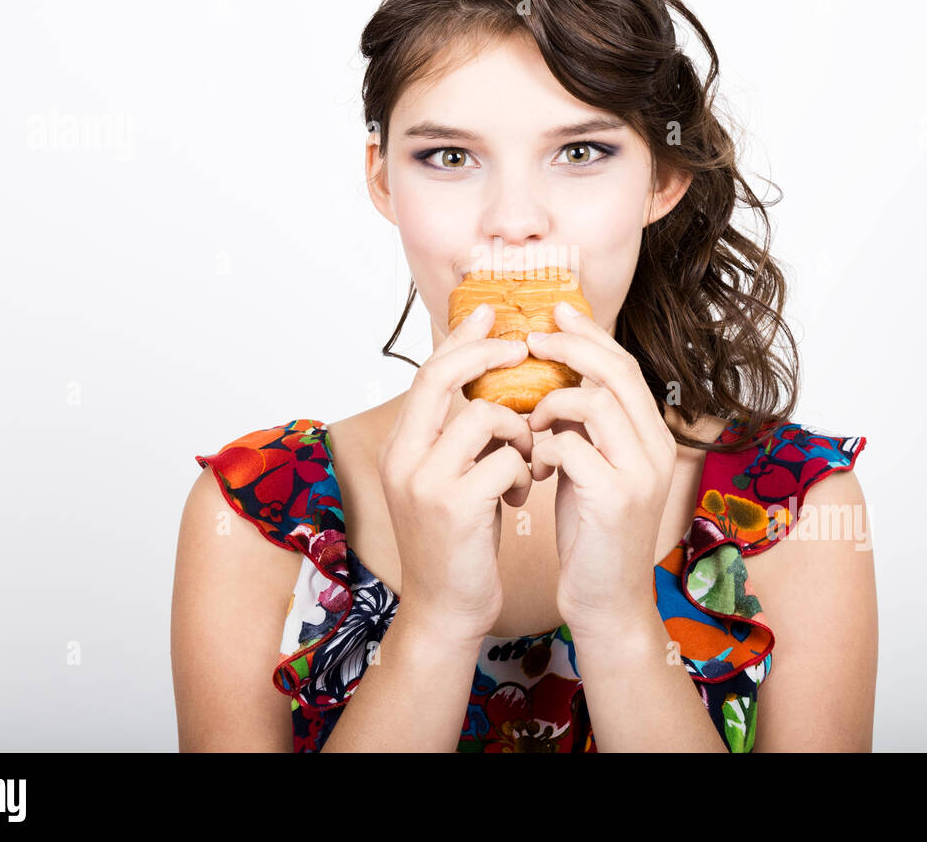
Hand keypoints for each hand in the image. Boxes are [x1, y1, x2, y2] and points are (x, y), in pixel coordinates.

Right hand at [375, 303, 536, 648]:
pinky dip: (524, 472)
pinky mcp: (454, 507)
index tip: (490, 314)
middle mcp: (403, 458)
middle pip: (440, 377)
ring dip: (519, 432)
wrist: (447, 611)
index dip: (459, 339)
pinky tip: (520, 498)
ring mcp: (424, 482)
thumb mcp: (450, 480)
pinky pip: (505, 460)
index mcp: (401, 448)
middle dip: (485, 354)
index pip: (427, 373)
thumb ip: (461, 438)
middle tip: (521, 349)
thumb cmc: (459, 542)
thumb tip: (494, 389)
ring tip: (525, 462)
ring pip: (484, 415)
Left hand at [524, 301, 678, 640]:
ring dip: (552, 402)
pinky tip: (535, 467)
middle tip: (531, 338)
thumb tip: (556, 382)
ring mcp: (640, 473)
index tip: (555, 314)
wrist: (607, 602)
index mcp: (653, 437)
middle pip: (617, 372)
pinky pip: (573, 447)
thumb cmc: (593, 533)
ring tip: (530, 423)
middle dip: (572, 347)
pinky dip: (544, 447)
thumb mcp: (593, 469)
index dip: (590, 335)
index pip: (625, 366)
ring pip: (597, 402)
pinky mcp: (616, 499)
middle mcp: (657, 448)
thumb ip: (586, 428)